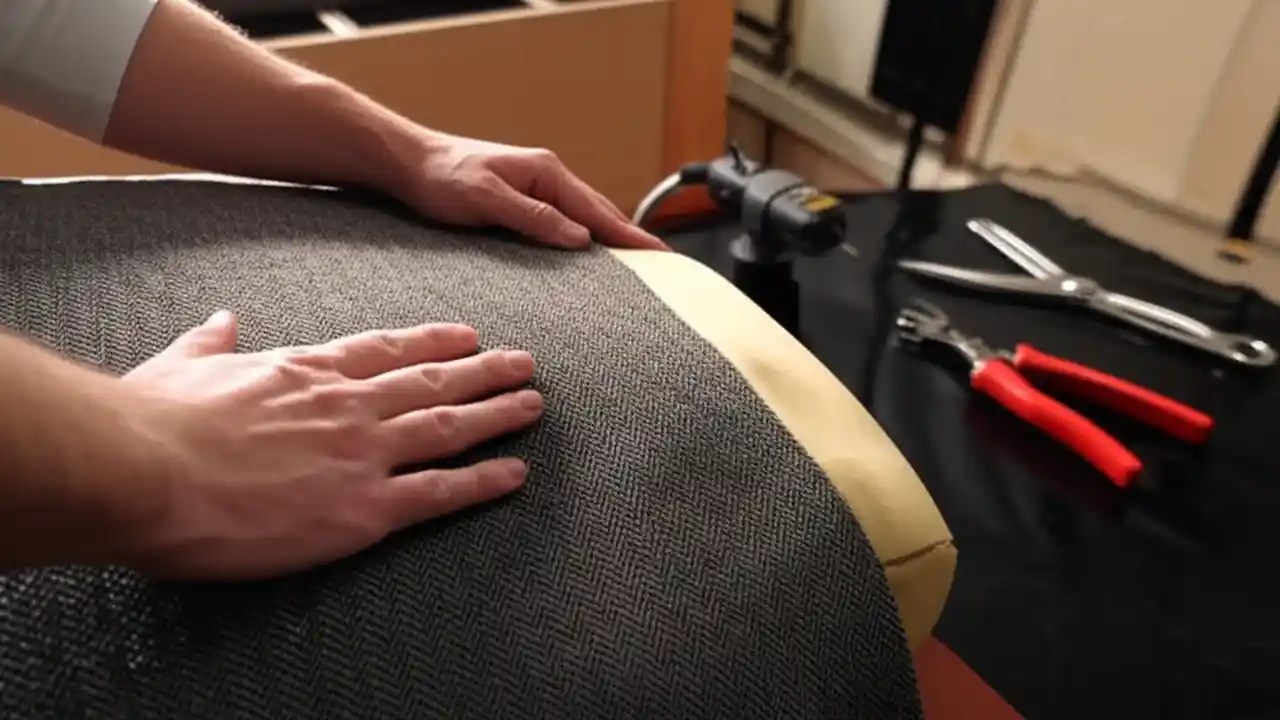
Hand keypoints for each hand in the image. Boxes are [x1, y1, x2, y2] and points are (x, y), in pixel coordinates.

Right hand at [119, 311, 541, 579]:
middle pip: (433, 381)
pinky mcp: (364, 510)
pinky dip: (483, 482)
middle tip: (523, 363)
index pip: (386, 349)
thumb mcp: (182, 366)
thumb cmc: (155, 422)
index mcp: (307, 370)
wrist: (148, 473)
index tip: (467, 335)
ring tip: (532, 405)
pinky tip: (515, 474)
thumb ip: (211, 342)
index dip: (433, 341)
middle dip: (484, 371)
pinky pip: (439, 493)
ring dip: (496, 415)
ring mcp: (363, 454)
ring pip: (448, 428)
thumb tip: (220, 321)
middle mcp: (349, 405)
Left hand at [398, 132, 667, 250]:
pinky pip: (563, 220)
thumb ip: (534, 218)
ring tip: (636, 262)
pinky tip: (588, 251)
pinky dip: (584, 236)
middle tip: (661, 263)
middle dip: (630, 237)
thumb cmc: (442, 178)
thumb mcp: (487, 200)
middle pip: (598, 212)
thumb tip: (579, 238)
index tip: (660, 253)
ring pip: (583, 216)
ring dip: (609, 238)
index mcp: (546, 173)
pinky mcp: (522, 198)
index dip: (630, 235)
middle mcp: (547, 177)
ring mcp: (536, 187)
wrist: (409, 162)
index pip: (598, 210)